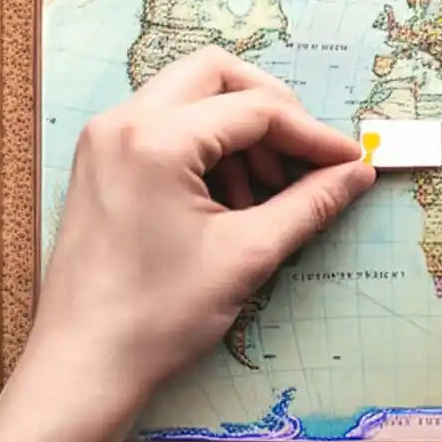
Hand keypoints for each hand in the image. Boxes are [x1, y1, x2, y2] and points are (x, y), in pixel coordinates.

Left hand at [28, 46, 375, 398]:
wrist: (83, 367)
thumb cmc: (157, 317)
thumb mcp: (248, 255)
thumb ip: (310, 204)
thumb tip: (357, 173)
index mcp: (155, 139)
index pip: (256, 109)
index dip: (312, 135)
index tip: (349, 163)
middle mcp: (122, 123)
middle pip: (217, 74)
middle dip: (272, 111)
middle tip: (305, 159)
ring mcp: (105, 141)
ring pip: (191, 98)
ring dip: (240, 133)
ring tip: (265, 197)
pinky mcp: (101, 164)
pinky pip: (166, 128)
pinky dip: (207, 150)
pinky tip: (229, 204)